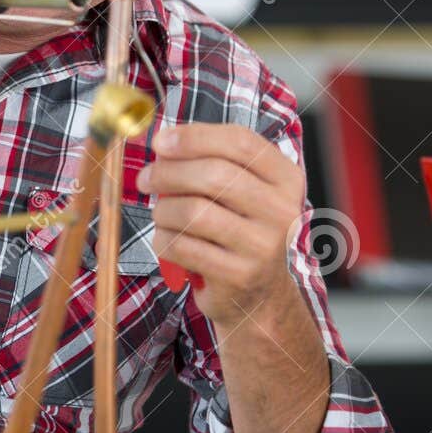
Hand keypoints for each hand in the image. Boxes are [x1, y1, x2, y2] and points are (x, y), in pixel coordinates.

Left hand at [136, 123, 306, 327]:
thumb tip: (163, 143)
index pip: (240, 142)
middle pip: (214, 174)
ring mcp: (263, 245)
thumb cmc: (238, 232)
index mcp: (286, 180)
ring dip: (163, 210)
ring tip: (161, 215)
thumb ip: (211, 163)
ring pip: (194, 211)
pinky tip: (167, 239)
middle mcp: (282, 211)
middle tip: (145, 179)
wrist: (259, 296)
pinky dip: (163, 239)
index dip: (194, 136)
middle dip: (168, 173)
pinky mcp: (239, 275)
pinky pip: (183, 246)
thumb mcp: (241, 193)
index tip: (161, 140)